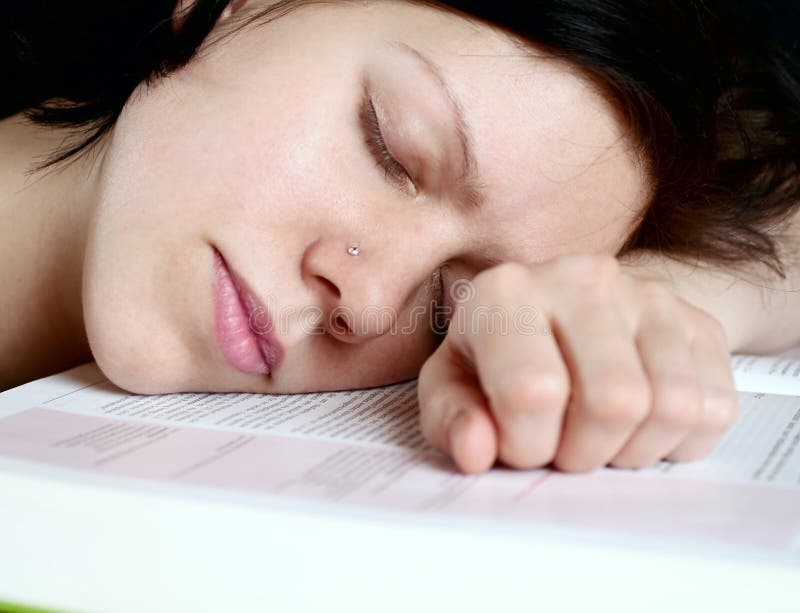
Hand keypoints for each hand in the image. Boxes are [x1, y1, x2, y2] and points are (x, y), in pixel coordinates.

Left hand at [417, 254, 738, 473]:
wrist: (569, 314)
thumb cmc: (502, 356)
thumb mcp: (453, 386)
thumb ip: (451, 420)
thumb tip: (476, 449)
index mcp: (507, 292)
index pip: (532, 390)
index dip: (527, 445)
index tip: (519, 446)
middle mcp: (582, 279)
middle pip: (614, 403)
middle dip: (584, 453)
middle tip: (562, 447)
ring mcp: (650, 296)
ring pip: (674, 408)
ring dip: (632, 450)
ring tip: (598, 436)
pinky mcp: (699, 323)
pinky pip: (714, 411)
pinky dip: (676, 441)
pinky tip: (637, 425)